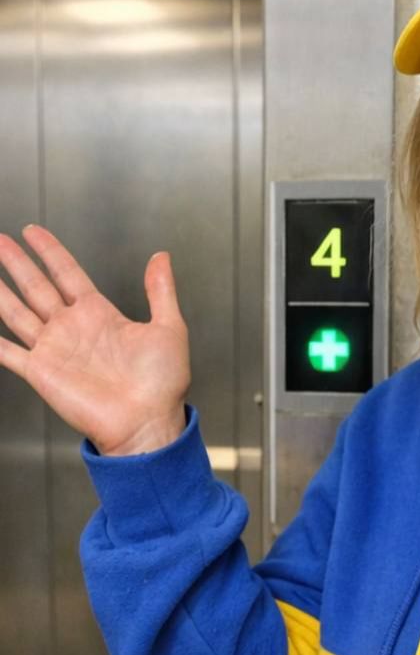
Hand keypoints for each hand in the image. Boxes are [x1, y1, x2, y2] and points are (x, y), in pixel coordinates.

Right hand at [0, 225, 189, 455]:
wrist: (148, 422)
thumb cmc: (162, 384)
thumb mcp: (169, 328)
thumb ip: (160, 291)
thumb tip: (161, 257)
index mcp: (99, 314)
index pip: (66, 273)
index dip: (49, 252)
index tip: (32, 232)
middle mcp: (72, 328)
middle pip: (36, 286)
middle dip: (15, 262)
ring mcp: (54, 349)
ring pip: (16, 311)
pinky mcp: (41, 372)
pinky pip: (9, 352)